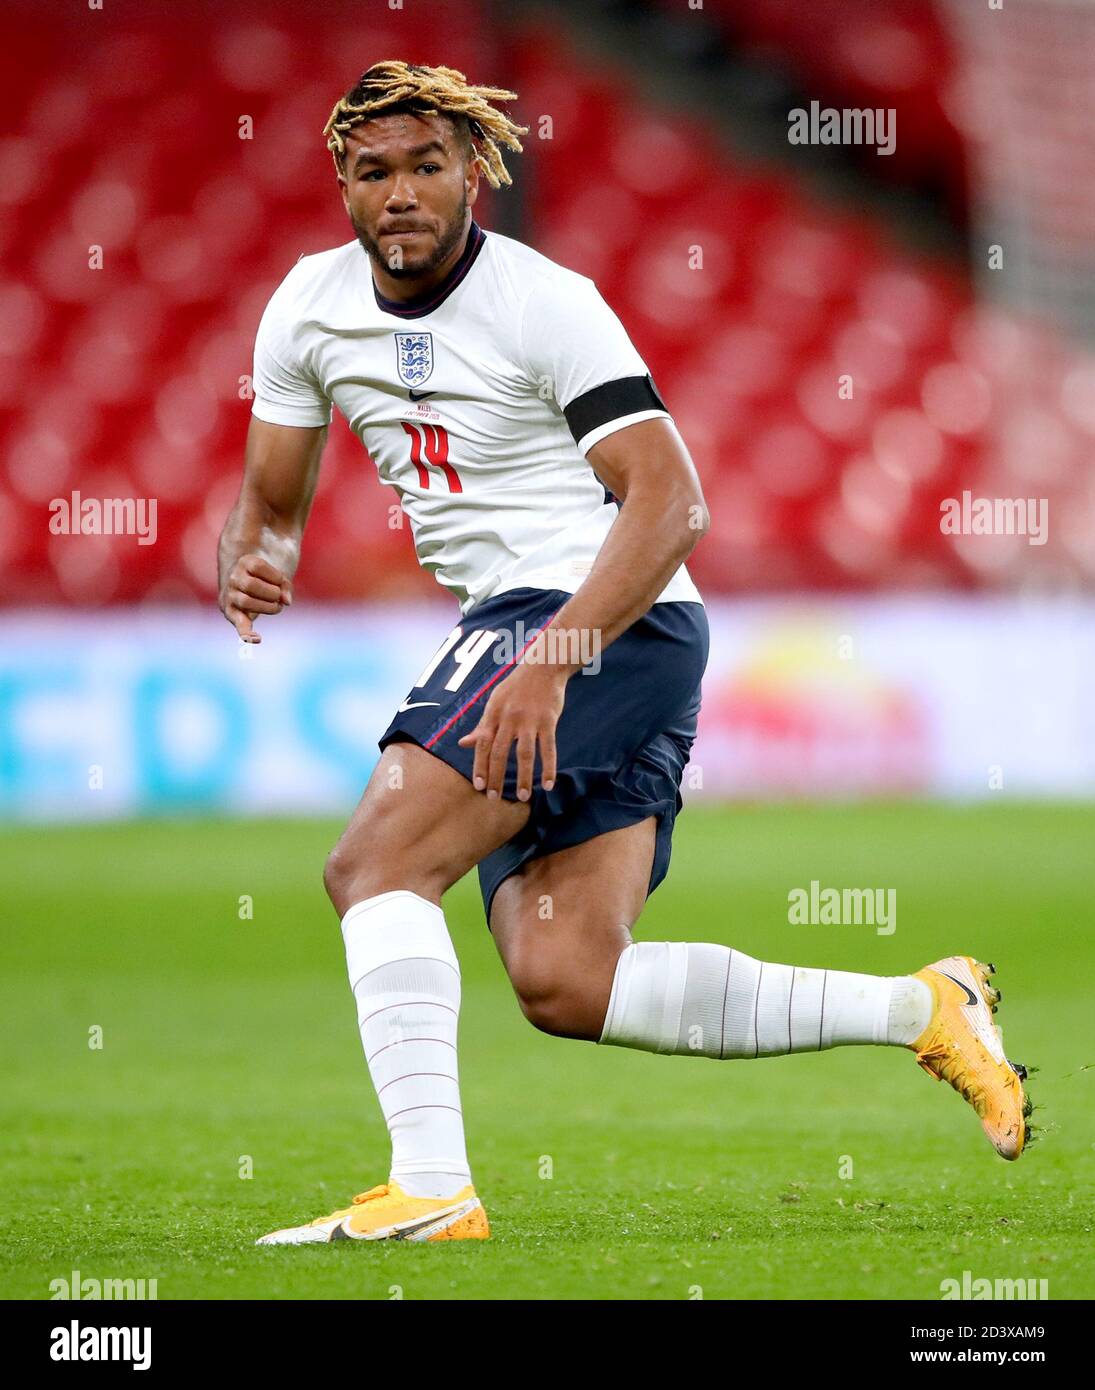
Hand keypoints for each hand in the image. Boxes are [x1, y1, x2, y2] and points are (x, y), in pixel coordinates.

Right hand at [220, 554, 291, 643]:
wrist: (245, 583)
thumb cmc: (267, 578)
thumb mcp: (277, 576)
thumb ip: (285, 585)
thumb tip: (286, 602)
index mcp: (244, 562)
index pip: (259, 567)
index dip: (275, 576)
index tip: (278, 580)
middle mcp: (233, 578)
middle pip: (251, 585)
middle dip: (271, 593)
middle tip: (277, 597)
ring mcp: (230, 596)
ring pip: (246, 601)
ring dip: (267, 607)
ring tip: (275, 607)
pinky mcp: (232, 614)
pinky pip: (238, 625)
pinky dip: (247, 633)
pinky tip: (257, 639)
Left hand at [457, 661, 567, 800]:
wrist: (543, 667)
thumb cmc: (517, 687)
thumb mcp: (494, 702)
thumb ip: (481, 725)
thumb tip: (463, 744)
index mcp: (493, 713)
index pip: (483, 743)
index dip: (480, 765)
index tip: (479, 785)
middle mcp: (509, 718)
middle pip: (500, 752)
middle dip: (496, 776)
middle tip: (494, 797)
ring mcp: (529, 719)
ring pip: (524, 754)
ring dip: (524, 777)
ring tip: (523, 797)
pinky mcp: (548, 720)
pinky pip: (548, 748)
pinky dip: (549, 767)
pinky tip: (548, 784)